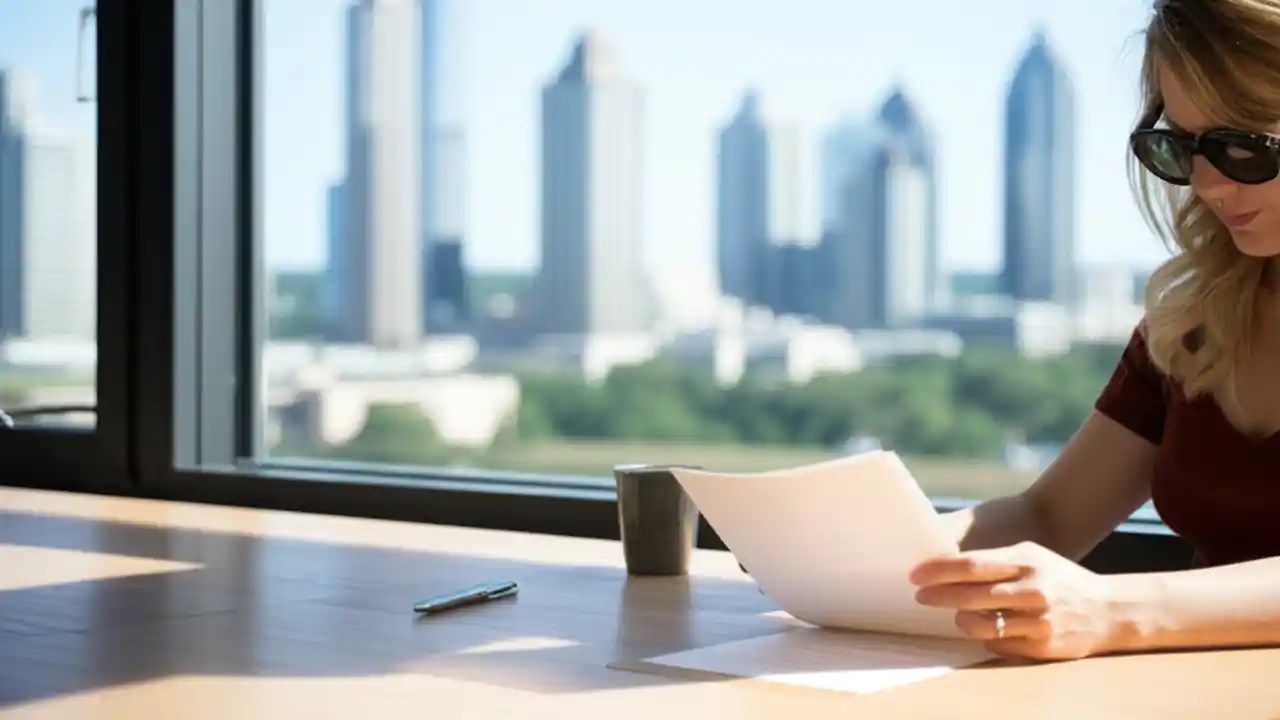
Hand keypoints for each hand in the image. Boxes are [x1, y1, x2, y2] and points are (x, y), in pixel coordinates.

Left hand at [909, 541, 1124, 660]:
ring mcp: (1038, 620)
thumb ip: (995, 560)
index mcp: (1027, 561)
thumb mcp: (1032, 557)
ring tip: (957, 614)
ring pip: (982, 624)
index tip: (915, 574)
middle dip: (939, 595)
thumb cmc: (1058, 578)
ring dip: (961, 619)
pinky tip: (985, 629)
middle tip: (920, 596)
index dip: (939, 570)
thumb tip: (946, 564)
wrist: (1107, 610)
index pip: (972, 564)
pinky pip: (998, 643)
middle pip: (972, 594)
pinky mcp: (1041, 646)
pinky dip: (985, 636)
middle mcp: (1033, 589)